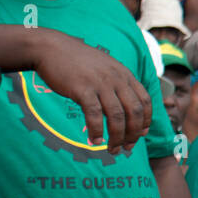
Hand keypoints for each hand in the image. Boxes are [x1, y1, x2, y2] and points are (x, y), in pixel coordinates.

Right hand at [30, 29, 151, 153]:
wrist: (51, 48)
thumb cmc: (78, 61)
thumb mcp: (106, 68)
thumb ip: (117, 84)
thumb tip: (123, 107)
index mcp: (124, 75)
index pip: (144, 100)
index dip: (145, 120)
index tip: (141, 134)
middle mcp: (116, 79)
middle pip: (134, 111)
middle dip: (133, 133)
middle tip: (127, 147)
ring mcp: (100, 83)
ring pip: (117, 116)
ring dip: (117, 137)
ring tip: (112, 150)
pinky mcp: (82, 89)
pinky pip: (94, 114)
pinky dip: (96, 130)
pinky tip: (95, 141)